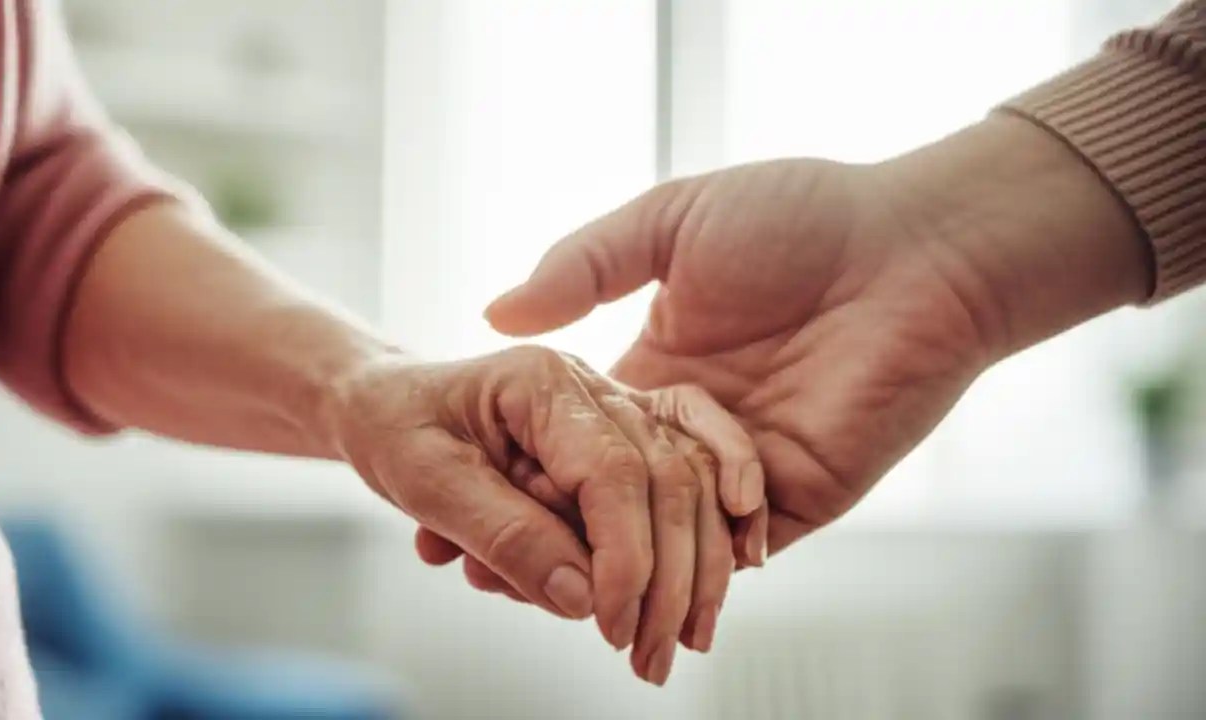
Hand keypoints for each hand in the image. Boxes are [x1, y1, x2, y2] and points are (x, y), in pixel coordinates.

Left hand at [340, 347, 763, 683]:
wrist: (386, 406)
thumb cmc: (395, 427)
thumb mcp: (425, 481)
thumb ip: (505, 534)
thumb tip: (580, 599)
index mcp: (544, 382)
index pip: (614, 472)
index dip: (625, 558)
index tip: (611, 628)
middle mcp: (594, 390)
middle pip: (668, 482)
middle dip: (666, 583)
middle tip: (646, 661)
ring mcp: (614, 414)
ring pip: (687, 488)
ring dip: (690, 574)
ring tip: (662, 649)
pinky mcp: (619, 446)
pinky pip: (681, 486)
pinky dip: (698, 540)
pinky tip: (704, 590)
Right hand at [484, 116, 1146, 554]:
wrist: (918, 247)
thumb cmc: (802, 216)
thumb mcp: (669, 222)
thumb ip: (583, 265)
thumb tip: (495, 312)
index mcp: (661, 365)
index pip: (579, 435)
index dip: (525, 465)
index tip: (465, 493)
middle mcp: (696, 425)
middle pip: (613, 498)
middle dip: (555, 533)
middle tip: (477, 567)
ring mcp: (746, 467)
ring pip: (667, 538)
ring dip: (614, 567)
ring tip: (545, 595)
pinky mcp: (799, 497)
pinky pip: (736, 553)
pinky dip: (688, 577)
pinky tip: (628, 592)